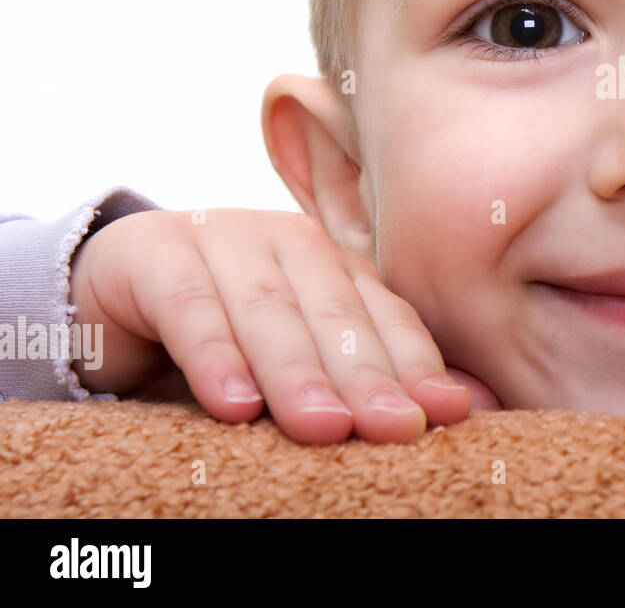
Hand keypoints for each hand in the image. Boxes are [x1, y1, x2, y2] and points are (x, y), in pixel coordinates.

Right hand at [68, 208, 501, 442]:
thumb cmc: (225, 341)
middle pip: (336, 316)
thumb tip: (470, 405)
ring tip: (324, 427)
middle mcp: (290, 244)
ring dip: (298, 372)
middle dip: (368, 376)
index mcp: (335, 266)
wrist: (114, 297)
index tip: (447, 412)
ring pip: (270, 311)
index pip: (385, 317)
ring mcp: (224, 238)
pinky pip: (191, 308)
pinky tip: (235, 404)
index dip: (416, 364)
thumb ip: (369, 378)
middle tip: (395, 428)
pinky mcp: (155, 254)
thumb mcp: (296, 364)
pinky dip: (214, 355)